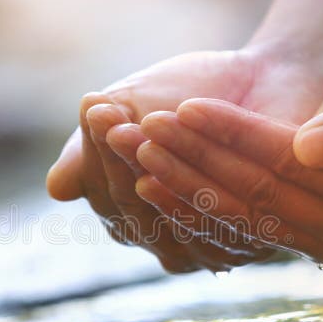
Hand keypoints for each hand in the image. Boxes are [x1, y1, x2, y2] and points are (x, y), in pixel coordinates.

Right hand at [46, 47, 322, 271]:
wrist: (260, 74)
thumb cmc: (186, 96)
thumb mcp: (129, 115)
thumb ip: (96, 152)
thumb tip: (58, 189)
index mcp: (136, 223)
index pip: (109, 204)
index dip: (99, 159)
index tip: (95, 109)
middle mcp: (173, 245)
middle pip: (136, 215)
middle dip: (118, 162)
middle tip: (109, 114)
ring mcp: (216, 247)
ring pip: (175, 217)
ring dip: (151, 168)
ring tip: (136, 124)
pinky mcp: (264, 238)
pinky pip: (226, 218)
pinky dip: (202, 181)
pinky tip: (183, 145)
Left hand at [135, 30, 322, 265]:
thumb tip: (309, 150)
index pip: (289, 166)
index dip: (234, 136)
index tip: (184, 109)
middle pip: (258, 195)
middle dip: (196, 161)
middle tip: (144, 133)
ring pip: (240, 214)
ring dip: (184, 186)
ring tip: (137, 155)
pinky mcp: (300, 239)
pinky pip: (237, 225)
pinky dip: (194, 205)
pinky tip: (151, 186)